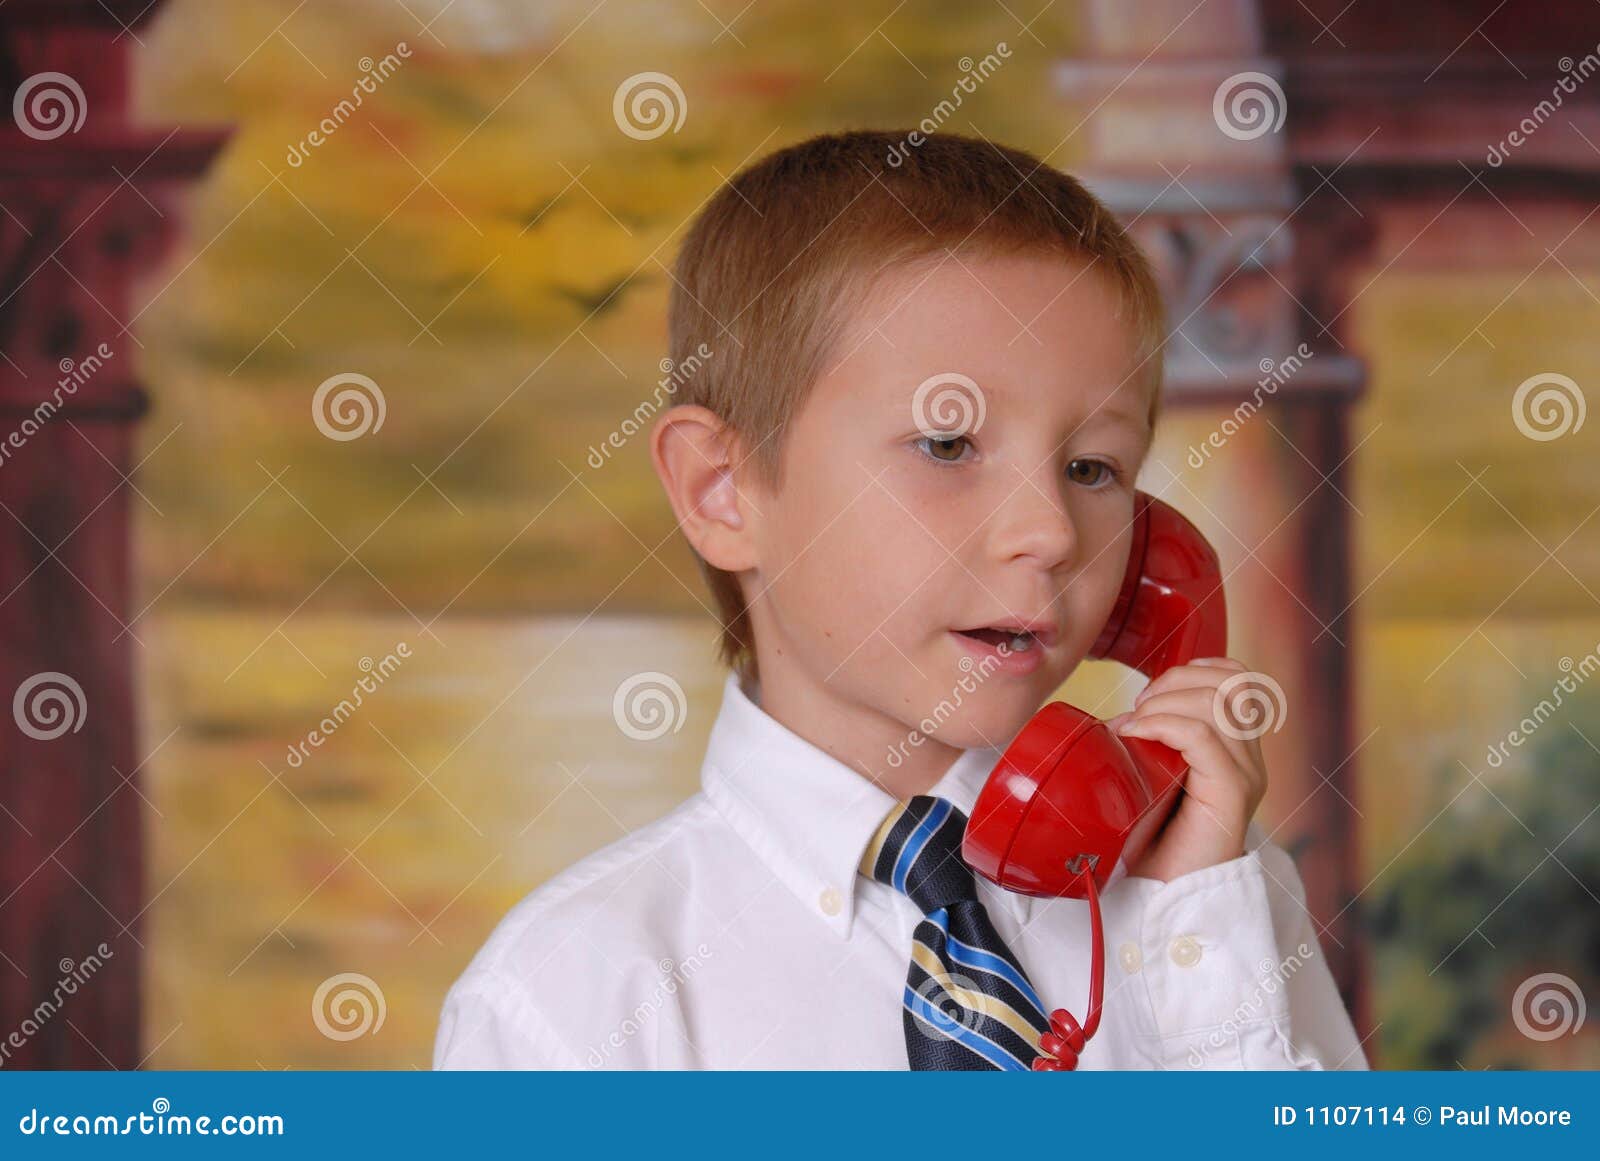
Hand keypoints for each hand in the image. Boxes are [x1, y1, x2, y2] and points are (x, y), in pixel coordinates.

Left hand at [1105, 657, 1270, 883]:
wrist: (1163, 901)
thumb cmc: (1149, 845)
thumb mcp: (1146, 780)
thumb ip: (1147, 746)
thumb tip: (1113, 718)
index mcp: (1234, 751)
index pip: (1239, 679)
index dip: (1196, 669)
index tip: (1150, 693)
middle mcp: (1248, 760)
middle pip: (1232, 682)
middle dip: (1175, 681)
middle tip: (1137, 712)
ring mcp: (1245, 775)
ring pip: (1220, 702)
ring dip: (1166, 702)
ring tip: (1134, 727)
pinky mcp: (1232, 794)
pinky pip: (1206, 737)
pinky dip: (1164, 724)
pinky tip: (1134, 735)